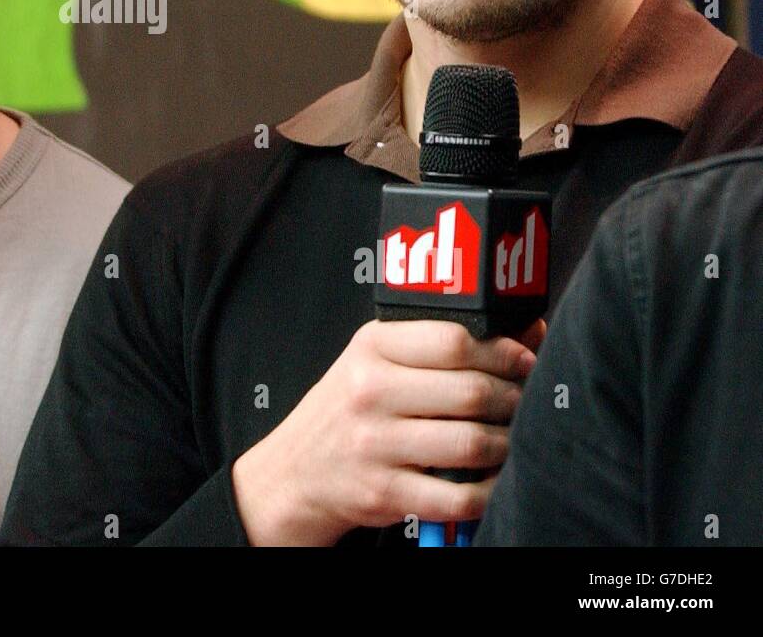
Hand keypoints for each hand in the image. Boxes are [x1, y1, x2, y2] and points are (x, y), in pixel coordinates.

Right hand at [233, 317, 545, 545]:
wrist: (296, 470)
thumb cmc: (348, 408)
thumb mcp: (380, 360)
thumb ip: (447, 342)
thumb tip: (529, 330)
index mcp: (371, 347)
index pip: (453, 340)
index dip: (502, 351)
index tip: (524, 361)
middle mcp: (369, 391)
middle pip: (470, 391)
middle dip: (511, 399)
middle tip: (521, 403)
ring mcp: (374, 443)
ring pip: (471, 443)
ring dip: (505, 444)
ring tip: (506, 438)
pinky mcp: (384, 491)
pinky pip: (458, 496)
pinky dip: (488, 491)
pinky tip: (490, 480)